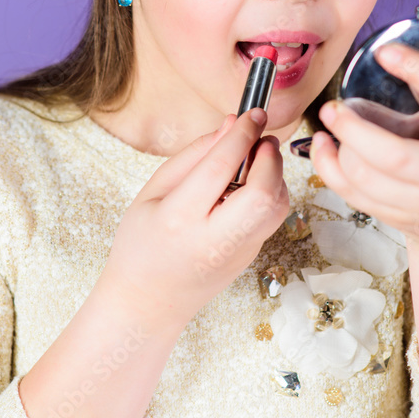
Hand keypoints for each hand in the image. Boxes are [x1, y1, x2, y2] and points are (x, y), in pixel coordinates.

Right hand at [100, 109, 289, 326]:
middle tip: (261, 138)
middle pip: (263, 193)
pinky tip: (249, 184)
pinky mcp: (251, 258)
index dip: (242, 134)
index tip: (253, 113)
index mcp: (178, 219)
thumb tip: (229, 126)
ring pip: (276, 206)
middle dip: (270, 158)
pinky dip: (269, 192)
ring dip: (274, 174)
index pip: (221, 167)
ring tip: (254, 159)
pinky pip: (271, 217)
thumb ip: (193, 156)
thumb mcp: (153, 192)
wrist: (147, 304)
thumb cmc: (142, 244)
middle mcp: (214, 239)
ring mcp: (238, 254)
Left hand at [309, 15, 418, 248]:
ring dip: (340, 148)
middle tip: (331, 106)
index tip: (383, 51)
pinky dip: (329, 168)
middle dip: (354, 130)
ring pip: (368, 178)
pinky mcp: (397, 217)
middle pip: (395, 156)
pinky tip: (323, 146)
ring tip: (330, 123)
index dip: (417, 69)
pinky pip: (353, 195)